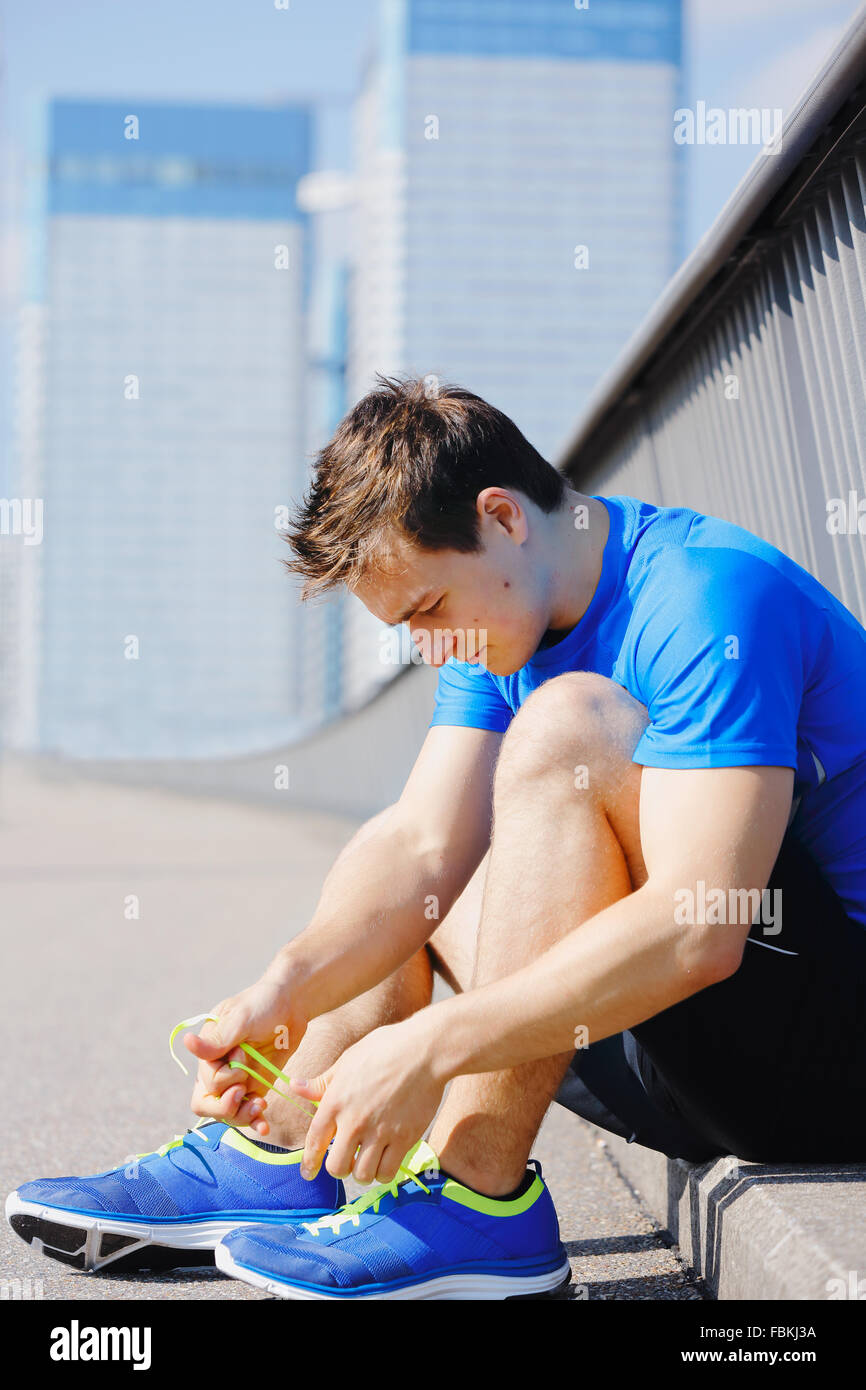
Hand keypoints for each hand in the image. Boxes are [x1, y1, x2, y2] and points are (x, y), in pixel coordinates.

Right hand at [184, 961, 307, 1135]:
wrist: (290, 1003)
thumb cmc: (261, 1003)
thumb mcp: (240, 1019)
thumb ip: (217, 1039)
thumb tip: (187, 1042)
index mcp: (208, 1053)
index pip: (206, 1083)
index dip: (223, 1079)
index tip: (242, 1057)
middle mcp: (219, 1069)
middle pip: (208, 1105)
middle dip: (225, 1106)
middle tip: (243, 1092)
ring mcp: (237, 1080)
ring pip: (228, 1113)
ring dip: (242, 1116)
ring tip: (260, 1107)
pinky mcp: (256, 1086)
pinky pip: (249, 1112)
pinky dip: (255, 1121)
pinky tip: (264, 1126)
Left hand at [290, 1014, 445, 1184]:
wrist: (424, 1050)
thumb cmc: (385, 1049)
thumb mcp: (348, 1060)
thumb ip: (322, 1082)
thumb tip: (294, 1086)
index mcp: (336, 1101)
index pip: (314, 1141)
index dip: (309, 1162)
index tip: (308, 1173)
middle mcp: (354, 1121)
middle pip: (337, 1167)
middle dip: (339, 1168)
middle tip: (347, 1160)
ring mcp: (380, 1132)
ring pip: (363, 1174)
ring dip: (363, 1172)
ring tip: (367, 1161)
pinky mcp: (404, 1138)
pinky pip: (387, 1172)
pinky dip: (384, 1172)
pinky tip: (385, 1160)